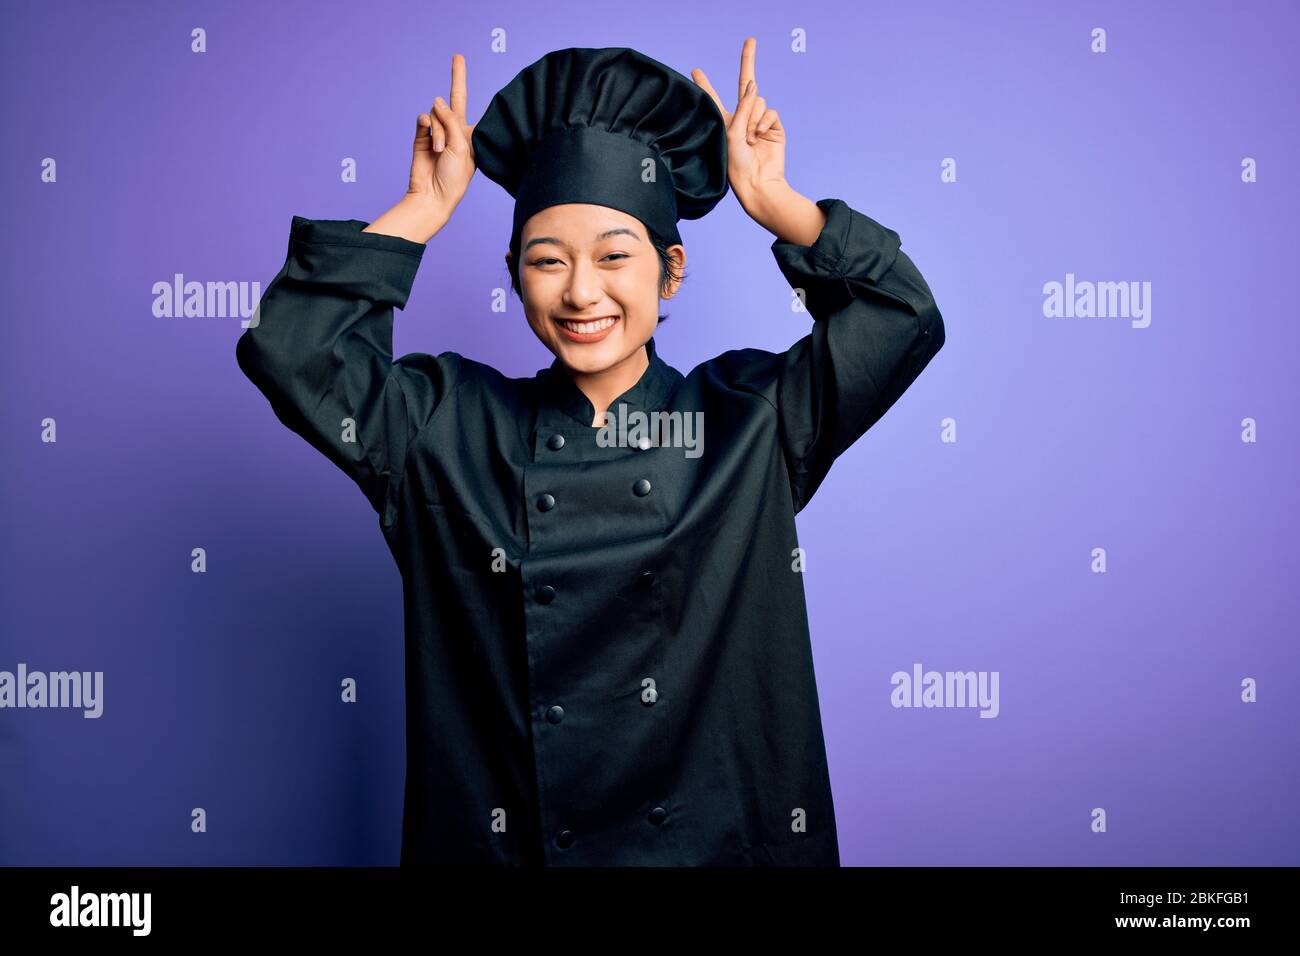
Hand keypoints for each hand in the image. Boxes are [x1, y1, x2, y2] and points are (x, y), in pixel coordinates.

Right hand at [366, 54, 476, 242]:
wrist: (433, 195)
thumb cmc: (455, 177)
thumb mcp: (461, 147)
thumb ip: (451, 121)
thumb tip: (437, 100)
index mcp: (470, 136)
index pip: (471, 108)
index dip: (471, 90)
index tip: (467, 66)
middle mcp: (455, 131)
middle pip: (454, 101)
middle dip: (457, 77)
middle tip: (457, 57)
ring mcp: (437, 133)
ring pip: (436, 114)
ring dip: (438, 131)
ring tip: (439, 150)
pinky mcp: (421, 137)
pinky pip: (424, 120)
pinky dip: (426, 124)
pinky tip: (428, 134)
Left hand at [692, 37, 785, 211]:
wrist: (757, 182)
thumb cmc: (735, 164)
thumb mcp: (731, 132)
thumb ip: (741, 107)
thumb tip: (754, 85)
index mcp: (723, 122)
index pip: (713, 97)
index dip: (705, 83)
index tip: (695, 70)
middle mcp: (741, 118)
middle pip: (746, 86)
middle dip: (748, 60)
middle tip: (751, 38)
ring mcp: (758, 122)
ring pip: (757, 101)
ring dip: (752, 118)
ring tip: (749, 139)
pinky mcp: (773, 127)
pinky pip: (769, 111)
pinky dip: (764, 122)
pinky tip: (760, 136)